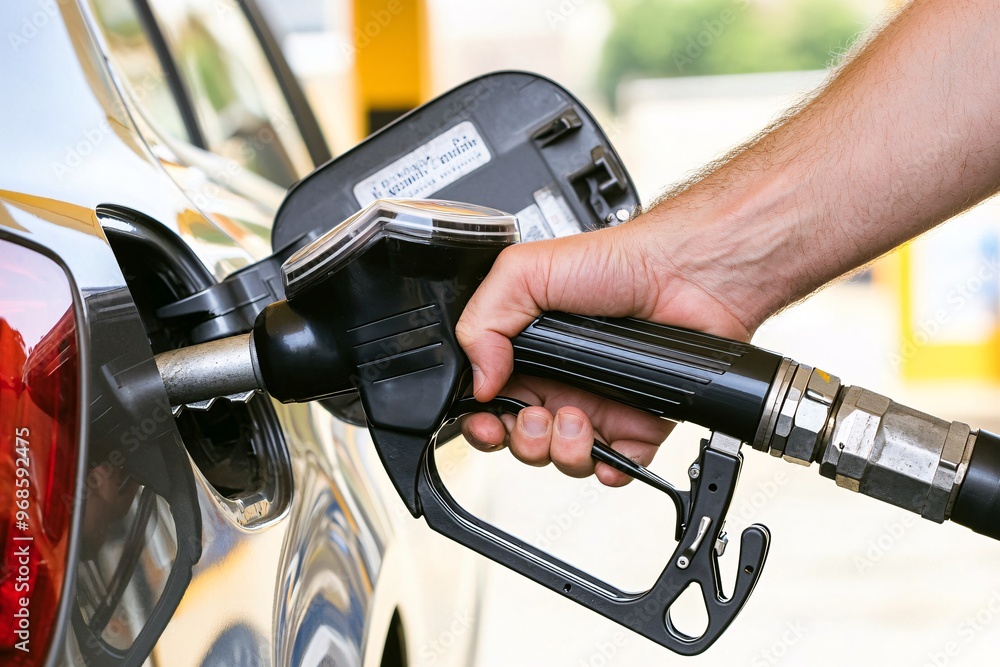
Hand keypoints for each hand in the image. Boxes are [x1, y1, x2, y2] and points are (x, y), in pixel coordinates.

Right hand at [455, 216, 751, 485]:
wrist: (683, 274)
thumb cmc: (614, 264)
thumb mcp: (523, 271)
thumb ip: (482, 320)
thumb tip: (476, 379)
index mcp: (527, 352)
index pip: (489, 403)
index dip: (482, 421)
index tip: (486, 422)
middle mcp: (559, 382)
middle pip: (522, 439)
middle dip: (522, 440)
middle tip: (536, 416)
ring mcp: (598, 405)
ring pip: (564, 459)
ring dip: (563, 450)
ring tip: (576, 417)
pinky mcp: (637, 423)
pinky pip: (617, 466)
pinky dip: (609, 468)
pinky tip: (606, 449)